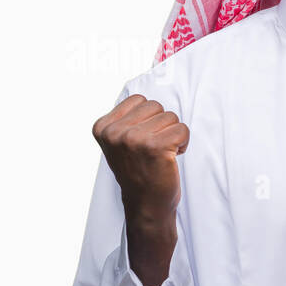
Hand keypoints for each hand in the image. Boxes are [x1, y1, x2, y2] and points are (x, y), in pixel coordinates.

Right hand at [92, 94, 189, 285]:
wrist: (146, 206)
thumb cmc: (140, 172)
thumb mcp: (121, 142)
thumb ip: (127, 118)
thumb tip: (150, 79)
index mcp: (102, 127)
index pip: (140, 100)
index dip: (149, 119)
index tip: (142, 142)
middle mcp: (114, 132)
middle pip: (156, 106)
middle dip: (162, 126)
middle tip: (154, 151)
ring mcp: (133, 139)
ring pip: (171, 117)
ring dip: (173, 135)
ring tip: (162, 155)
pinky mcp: (154, 147)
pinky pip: (182, 129)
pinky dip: (184, 143)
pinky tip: (172, 159)